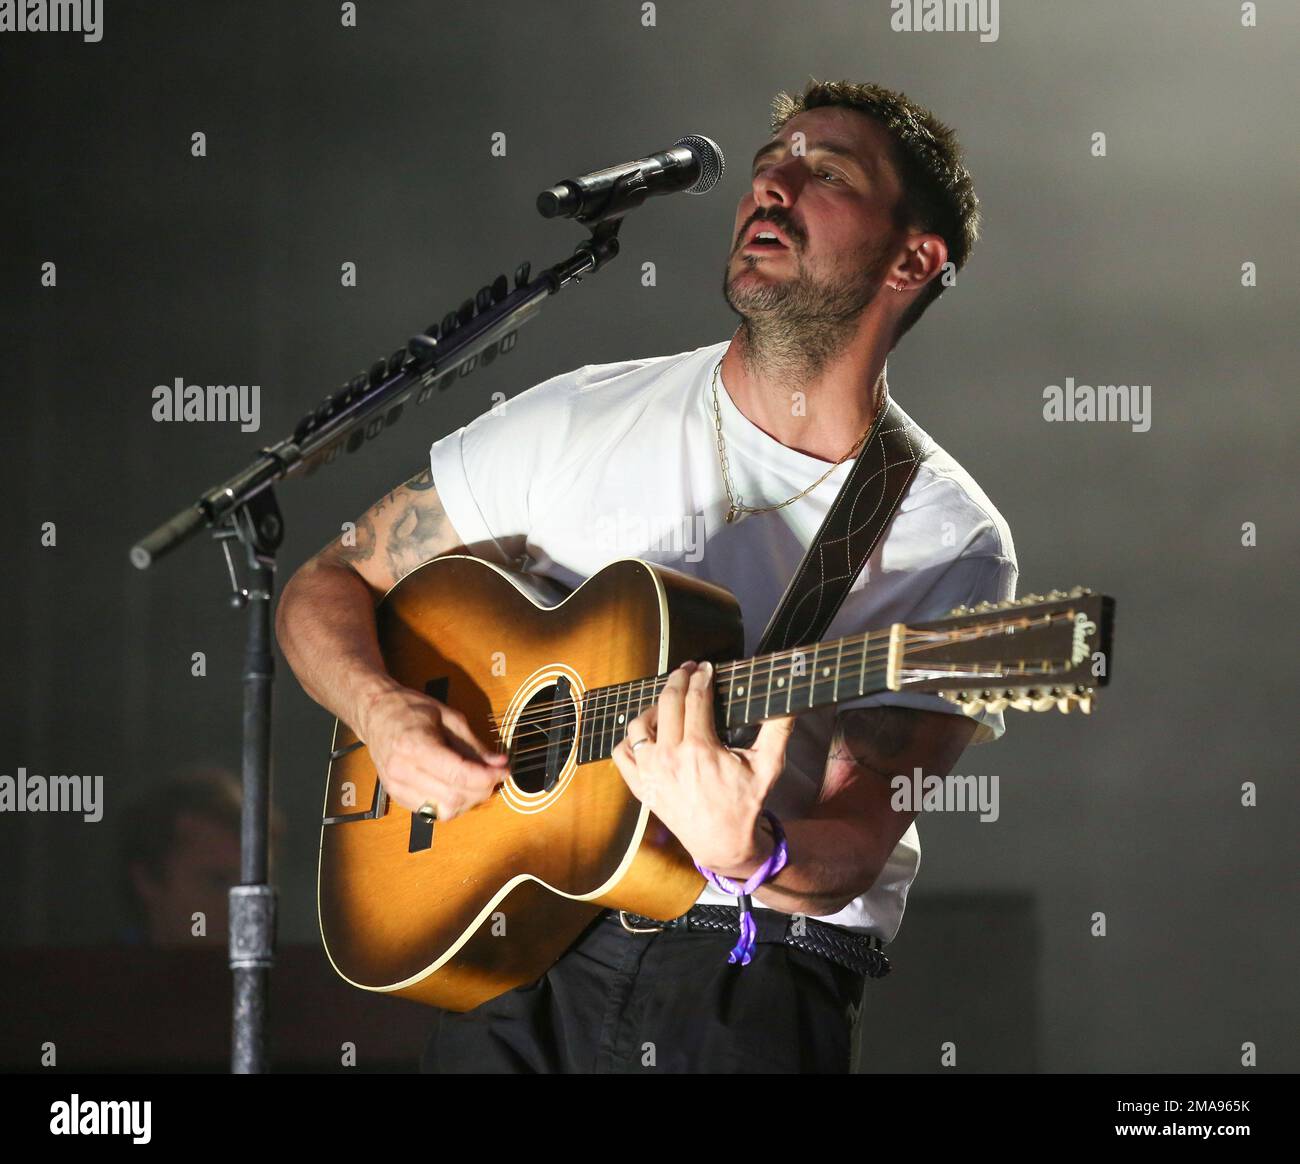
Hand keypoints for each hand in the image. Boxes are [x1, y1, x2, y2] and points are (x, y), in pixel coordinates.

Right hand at [360, 684, 509, 818]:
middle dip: (482, 789)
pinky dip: (451, 804)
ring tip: (476, 782)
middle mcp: (402, 770)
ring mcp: (396, 786)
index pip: (458, 775)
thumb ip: (473, 744)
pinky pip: (431, 813)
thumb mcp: (448, 717)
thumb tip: (498, 763)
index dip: (487, 777)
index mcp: (414, 746)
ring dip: (468, 801)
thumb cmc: (409, 708)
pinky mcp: (397, 796)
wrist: (375, 713)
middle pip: (454, 797)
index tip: (503, 770)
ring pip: (444, 811)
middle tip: (494, 774)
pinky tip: (457, 787)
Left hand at [611, 660, 795, 874]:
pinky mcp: (640, 786)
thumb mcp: (768, 766)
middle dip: (678, 679)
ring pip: (639, 724)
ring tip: (668, 703)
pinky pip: (622, 753)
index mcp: (700, 749)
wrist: (723, 843)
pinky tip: (647, 734)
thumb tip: (791, 702)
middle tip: (688, 671)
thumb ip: (779, 730)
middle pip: (667, 702)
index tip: (706, 668)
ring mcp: (651, 772)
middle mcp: (670, 757)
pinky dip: (630, 739)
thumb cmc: (745, 803)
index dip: (701, 678)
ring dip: (653, 708)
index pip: (695, 698)